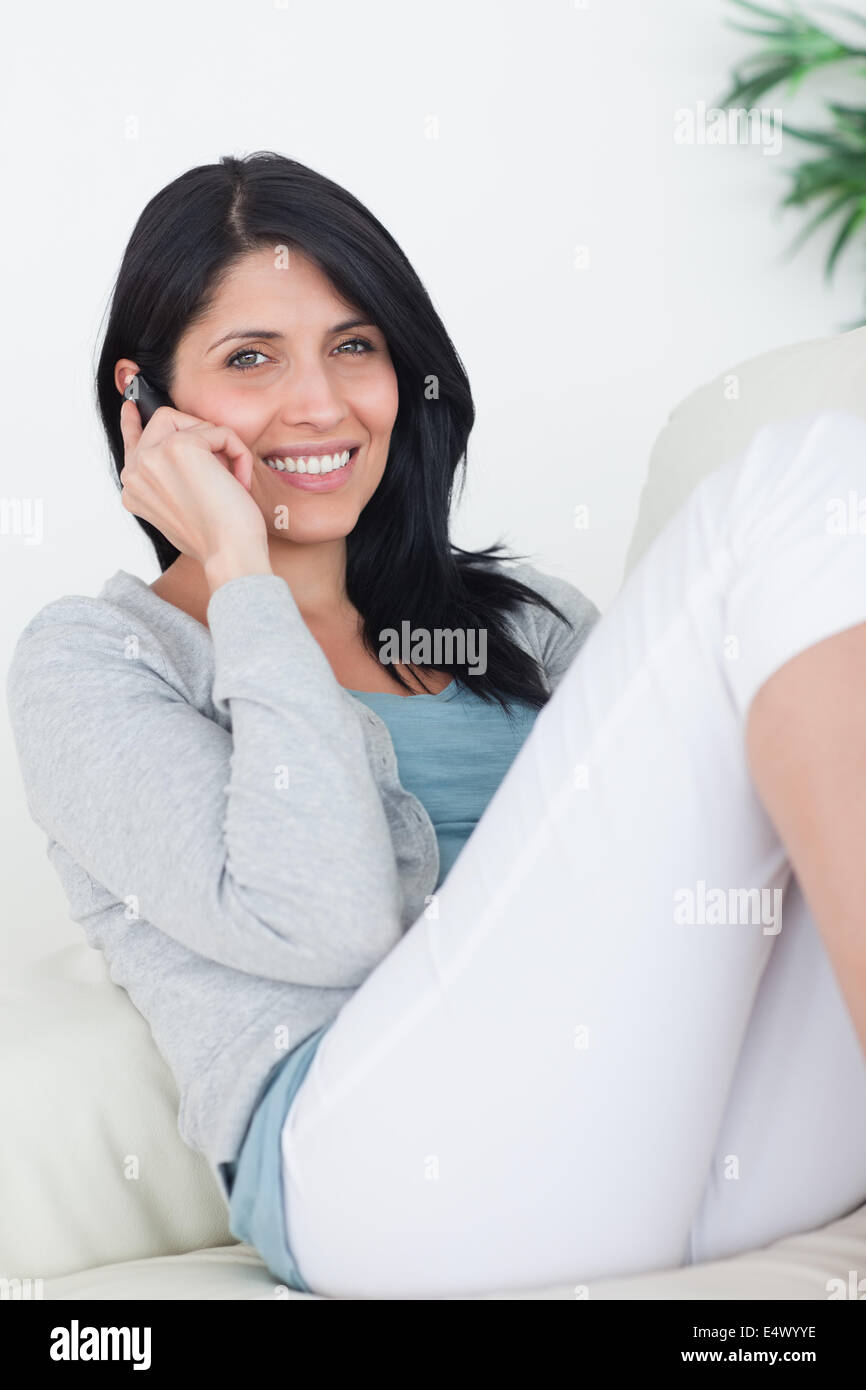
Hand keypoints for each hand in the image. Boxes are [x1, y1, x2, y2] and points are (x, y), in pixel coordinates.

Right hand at [118, 398, 269, 570]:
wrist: (229, 556)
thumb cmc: (216, 539)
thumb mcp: (183, 508)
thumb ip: (170, 479)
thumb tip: (181, 445)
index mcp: (132, 488)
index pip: (130, 442)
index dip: (132, 422)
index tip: (132, 406)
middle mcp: (134, 472)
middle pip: (164, 421)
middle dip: (201, 435)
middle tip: (223, 467)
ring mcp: (152, 456)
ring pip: (192, 422)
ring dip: (222, 447)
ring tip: (232, 480)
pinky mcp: (179, 447)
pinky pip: (219, 432)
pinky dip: (239, 454)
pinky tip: (240, 482)